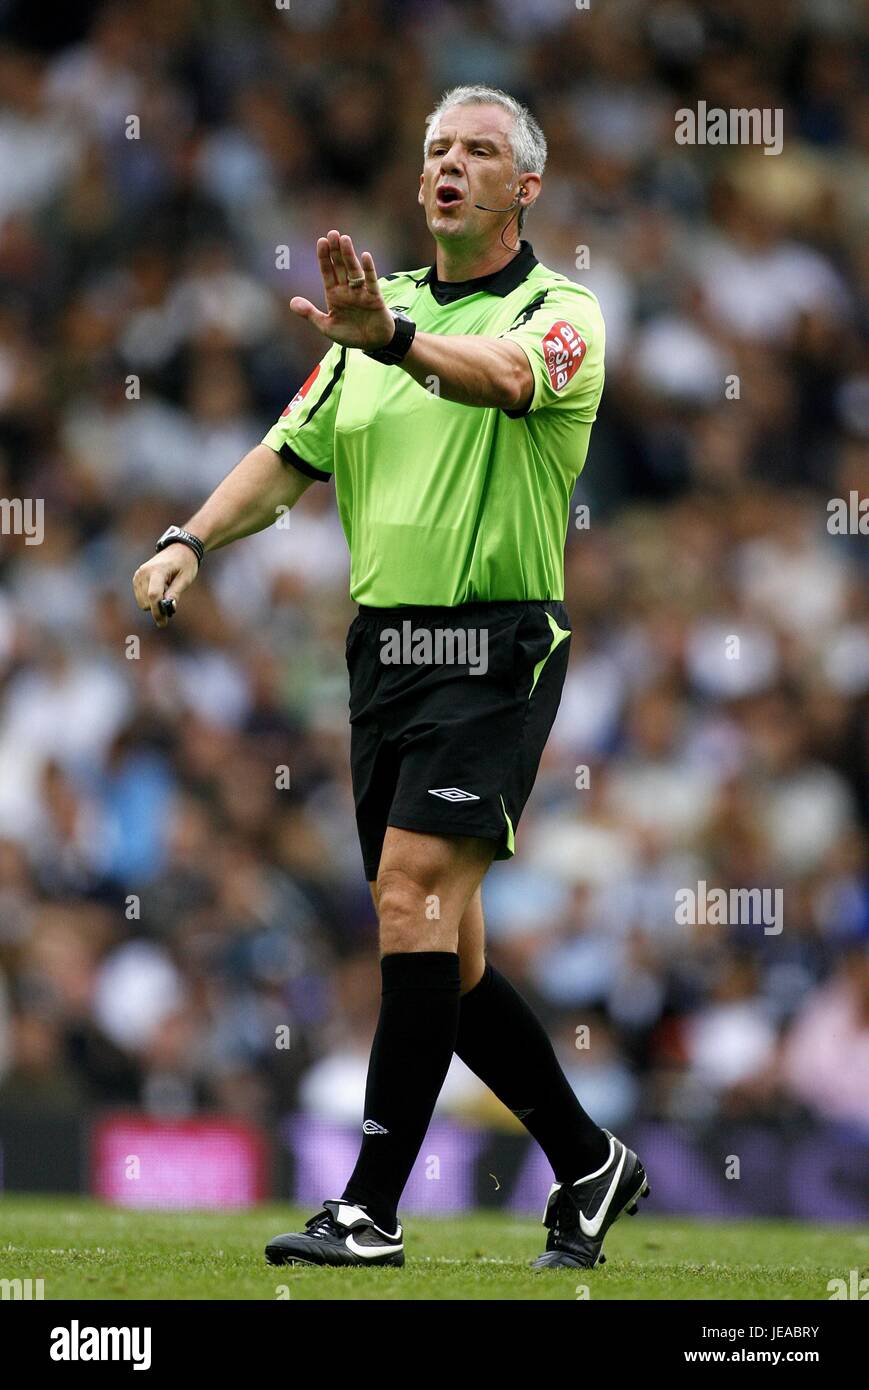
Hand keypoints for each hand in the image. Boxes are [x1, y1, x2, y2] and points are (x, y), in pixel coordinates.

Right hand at [132, 543, 198, 627]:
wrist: (178, 549)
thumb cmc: (185, 564)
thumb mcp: (185, 578)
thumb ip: (175, 593)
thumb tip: (168, 609)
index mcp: (157, 570)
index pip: (154, 595)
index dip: (157, 611)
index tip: (162, 623)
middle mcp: (144, 572)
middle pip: (147, 602)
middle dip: (158, 606)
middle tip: (171, 597)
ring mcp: (138, 575)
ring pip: (142, 603)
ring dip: (154, 602)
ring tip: (166, 588)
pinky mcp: (136, 578)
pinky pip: (141, 598)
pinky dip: (150, 598)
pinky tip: (159, 587)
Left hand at [290, 231, 394, 349]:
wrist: (372, 344)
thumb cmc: (350, 334)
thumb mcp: (326, 327)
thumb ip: (310, 314)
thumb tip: (292, 303)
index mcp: (334, 294)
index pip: (327, 272)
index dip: (324, 257)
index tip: (321, 241)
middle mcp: (347, 289)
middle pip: (340, 266)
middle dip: (336, 251)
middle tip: (332, 233)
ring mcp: (361, 292)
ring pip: (354, 270)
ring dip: (349, 255)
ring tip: (344, 239)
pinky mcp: (374, 297)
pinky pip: (371, 282)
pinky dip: (368, 270)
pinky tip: (365, 256)